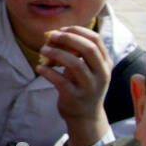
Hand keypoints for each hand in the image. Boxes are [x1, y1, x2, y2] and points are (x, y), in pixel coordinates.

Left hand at [36, 26, 112, 145]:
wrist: (86, 116)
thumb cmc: (83, 86)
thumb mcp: (89, 69)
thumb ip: (79, 54)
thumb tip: (57, 35)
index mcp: (105, 63)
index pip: (96, 40)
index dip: (78, 31)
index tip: (62, 29)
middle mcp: (101, 74)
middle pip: (88, 49)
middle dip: (68, 39)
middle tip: (52, 36)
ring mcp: (89, 87)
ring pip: (76, 64)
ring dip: (57, 54)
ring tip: (43, 50)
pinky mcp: (75, 97)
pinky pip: (60, 81)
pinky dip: (48, 72)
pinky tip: (39, 67)